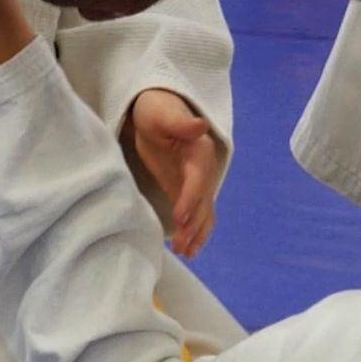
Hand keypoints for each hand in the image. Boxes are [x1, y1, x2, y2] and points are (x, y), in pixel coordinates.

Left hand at [126, 88, 217, 256]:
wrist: (156, 109)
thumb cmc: (156, 110)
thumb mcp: (164, 113)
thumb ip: (181, 123)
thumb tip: (201, 126)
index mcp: (199, 150)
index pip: (198, 178)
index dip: (191, 198)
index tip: (180, 217)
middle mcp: (204, 169)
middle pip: (203, 200)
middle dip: (194, 224)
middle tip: (181, 246)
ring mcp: (196, 181)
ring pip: (203, 212)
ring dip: (196, 233)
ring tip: (184, 252)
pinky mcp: (185, 190)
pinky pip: (195, 214)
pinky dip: (193, 231)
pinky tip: (186, 248)